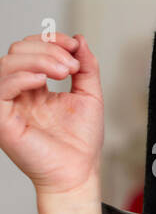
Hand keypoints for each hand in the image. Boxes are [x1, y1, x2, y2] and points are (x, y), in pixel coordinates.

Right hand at [0, 32, 103, 198]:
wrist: (78, 173)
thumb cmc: (81, 143)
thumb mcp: (89, 96)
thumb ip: (86, 67)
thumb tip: (79, 40)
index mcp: (34, 86)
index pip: (30, 49)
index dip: (51, 40)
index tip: (74, 46)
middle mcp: (17, 92)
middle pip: (17, 51)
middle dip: (47, 49)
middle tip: (71, 66)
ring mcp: (7, 104)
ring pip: (7, 63)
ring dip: (38, 59)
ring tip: (64, 71)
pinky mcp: (1, 118)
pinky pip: (1, 87)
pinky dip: (21, 76)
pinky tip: (42, 79)